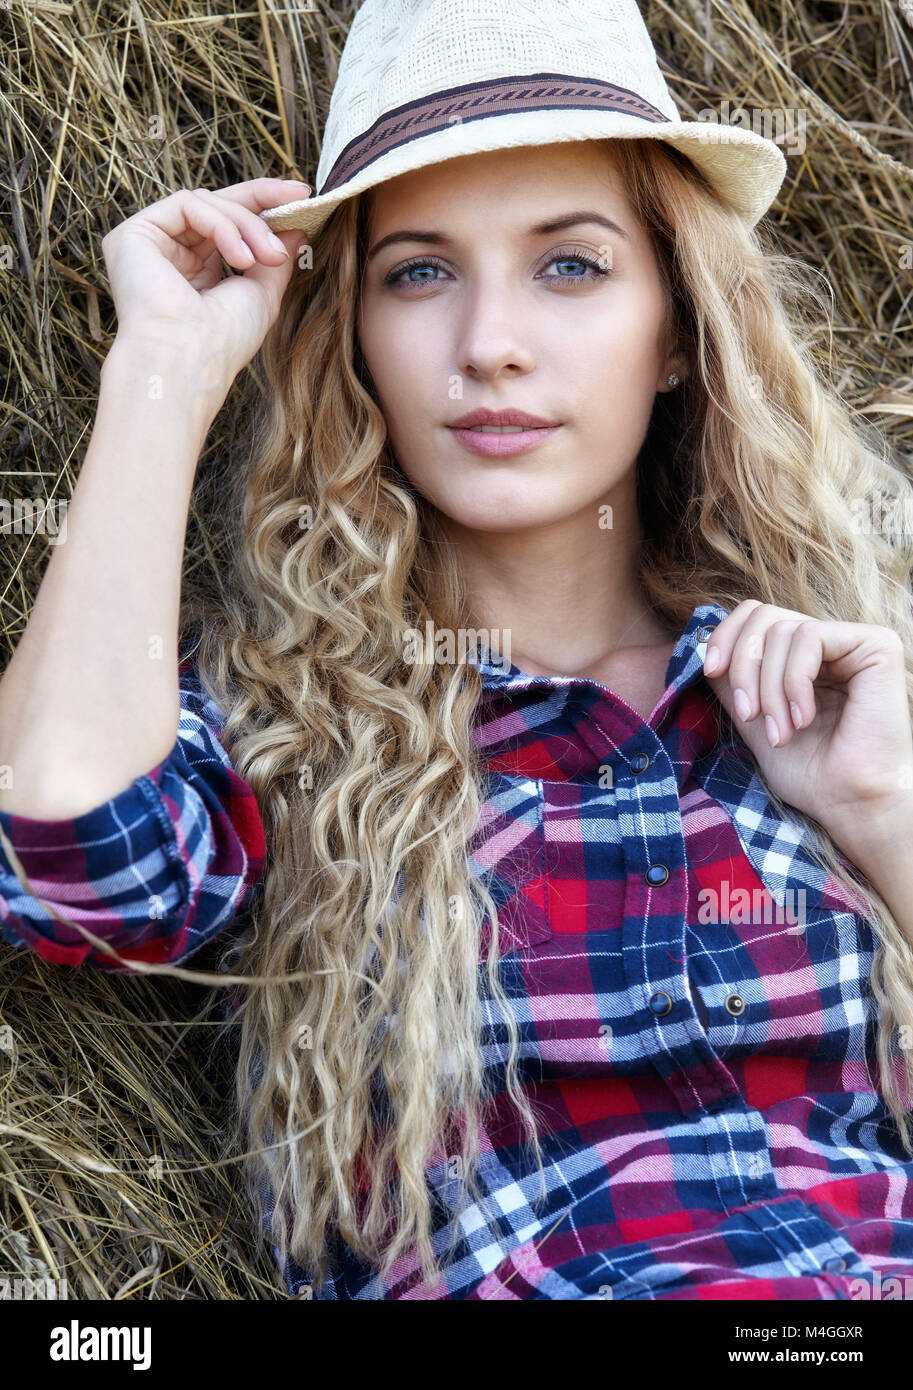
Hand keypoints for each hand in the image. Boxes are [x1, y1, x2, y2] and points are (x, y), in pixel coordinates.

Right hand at [101, 177, 310, 389]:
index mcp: (194, 273)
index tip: (302, 197)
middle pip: (217, 206)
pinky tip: (241, 258)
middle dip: (262, 202)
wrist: (189, 362)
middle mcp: (168, 255)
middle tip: (298, 203)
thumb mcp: (261, 293)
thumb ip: (274, 258)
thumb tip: (296, 227)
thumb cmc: (223, 343)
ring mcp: (149, 244)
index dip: (263, 205)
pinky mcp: (133, 234)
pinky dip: (223, 225)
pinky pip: (188, 205)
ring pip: (207, 204)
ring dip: (248, 225)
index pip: (227, 226)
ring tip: (269, 257)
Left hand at [702, 599, 912, 865]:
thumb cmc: (810, 773)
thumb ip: (733, 682)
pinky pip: (810, 638)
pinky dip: (794, 682)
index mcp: (804, 657)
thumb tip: (702, 644)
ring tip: (780, 733)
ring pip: (783, 631)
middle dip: (744, 667)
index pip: (756, 616)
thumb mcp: (753, 720)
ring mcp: (854, 641)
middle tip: (749, 715)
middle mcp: (831, 643)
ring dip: (769, 689)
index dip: (726, 636)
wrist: (850, 804)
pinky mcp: (877, 645)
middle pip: (763, 615)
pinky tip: (803, 718)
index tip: (710, 671)